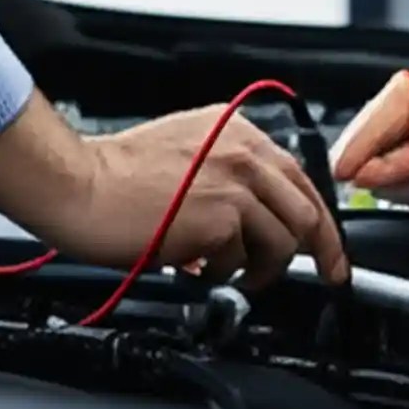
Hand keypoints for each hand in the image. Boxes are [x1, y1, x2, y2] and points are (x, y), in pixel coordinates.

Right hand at [71, 105, 349, 289]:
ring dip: (259, 269)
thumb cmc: (115, 175)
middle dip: (320, 253)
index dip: (321, 220)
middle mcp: (244, 152)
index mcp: (237, 131)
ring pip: (283, 243)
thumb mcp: (186, 152)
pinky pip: (241, 262)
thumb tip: (257, 217)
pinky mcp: (222, 219)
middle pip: (307, 212)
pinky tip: (190, 265)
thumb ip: (228, 172)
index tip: (330, 250)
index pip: (300, 178)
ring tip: (226, 273)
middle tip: (323, 277)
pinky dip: (219, 274)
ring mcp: (236, 184)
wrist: (78, 186)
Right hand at [329, 72, 408, 204]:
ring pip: (376, 165)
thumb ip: (394, 170)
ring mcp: (402, 123)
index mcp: (401, 94)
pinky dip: (407, 183)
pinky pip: (392, 171)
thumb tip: (360, 178)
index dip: (354, 164)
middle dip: (383, 175)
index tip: (349, 185)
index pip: (361, 134)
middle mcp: (398, 103)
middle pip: (363, 150)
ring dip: (399, 182)